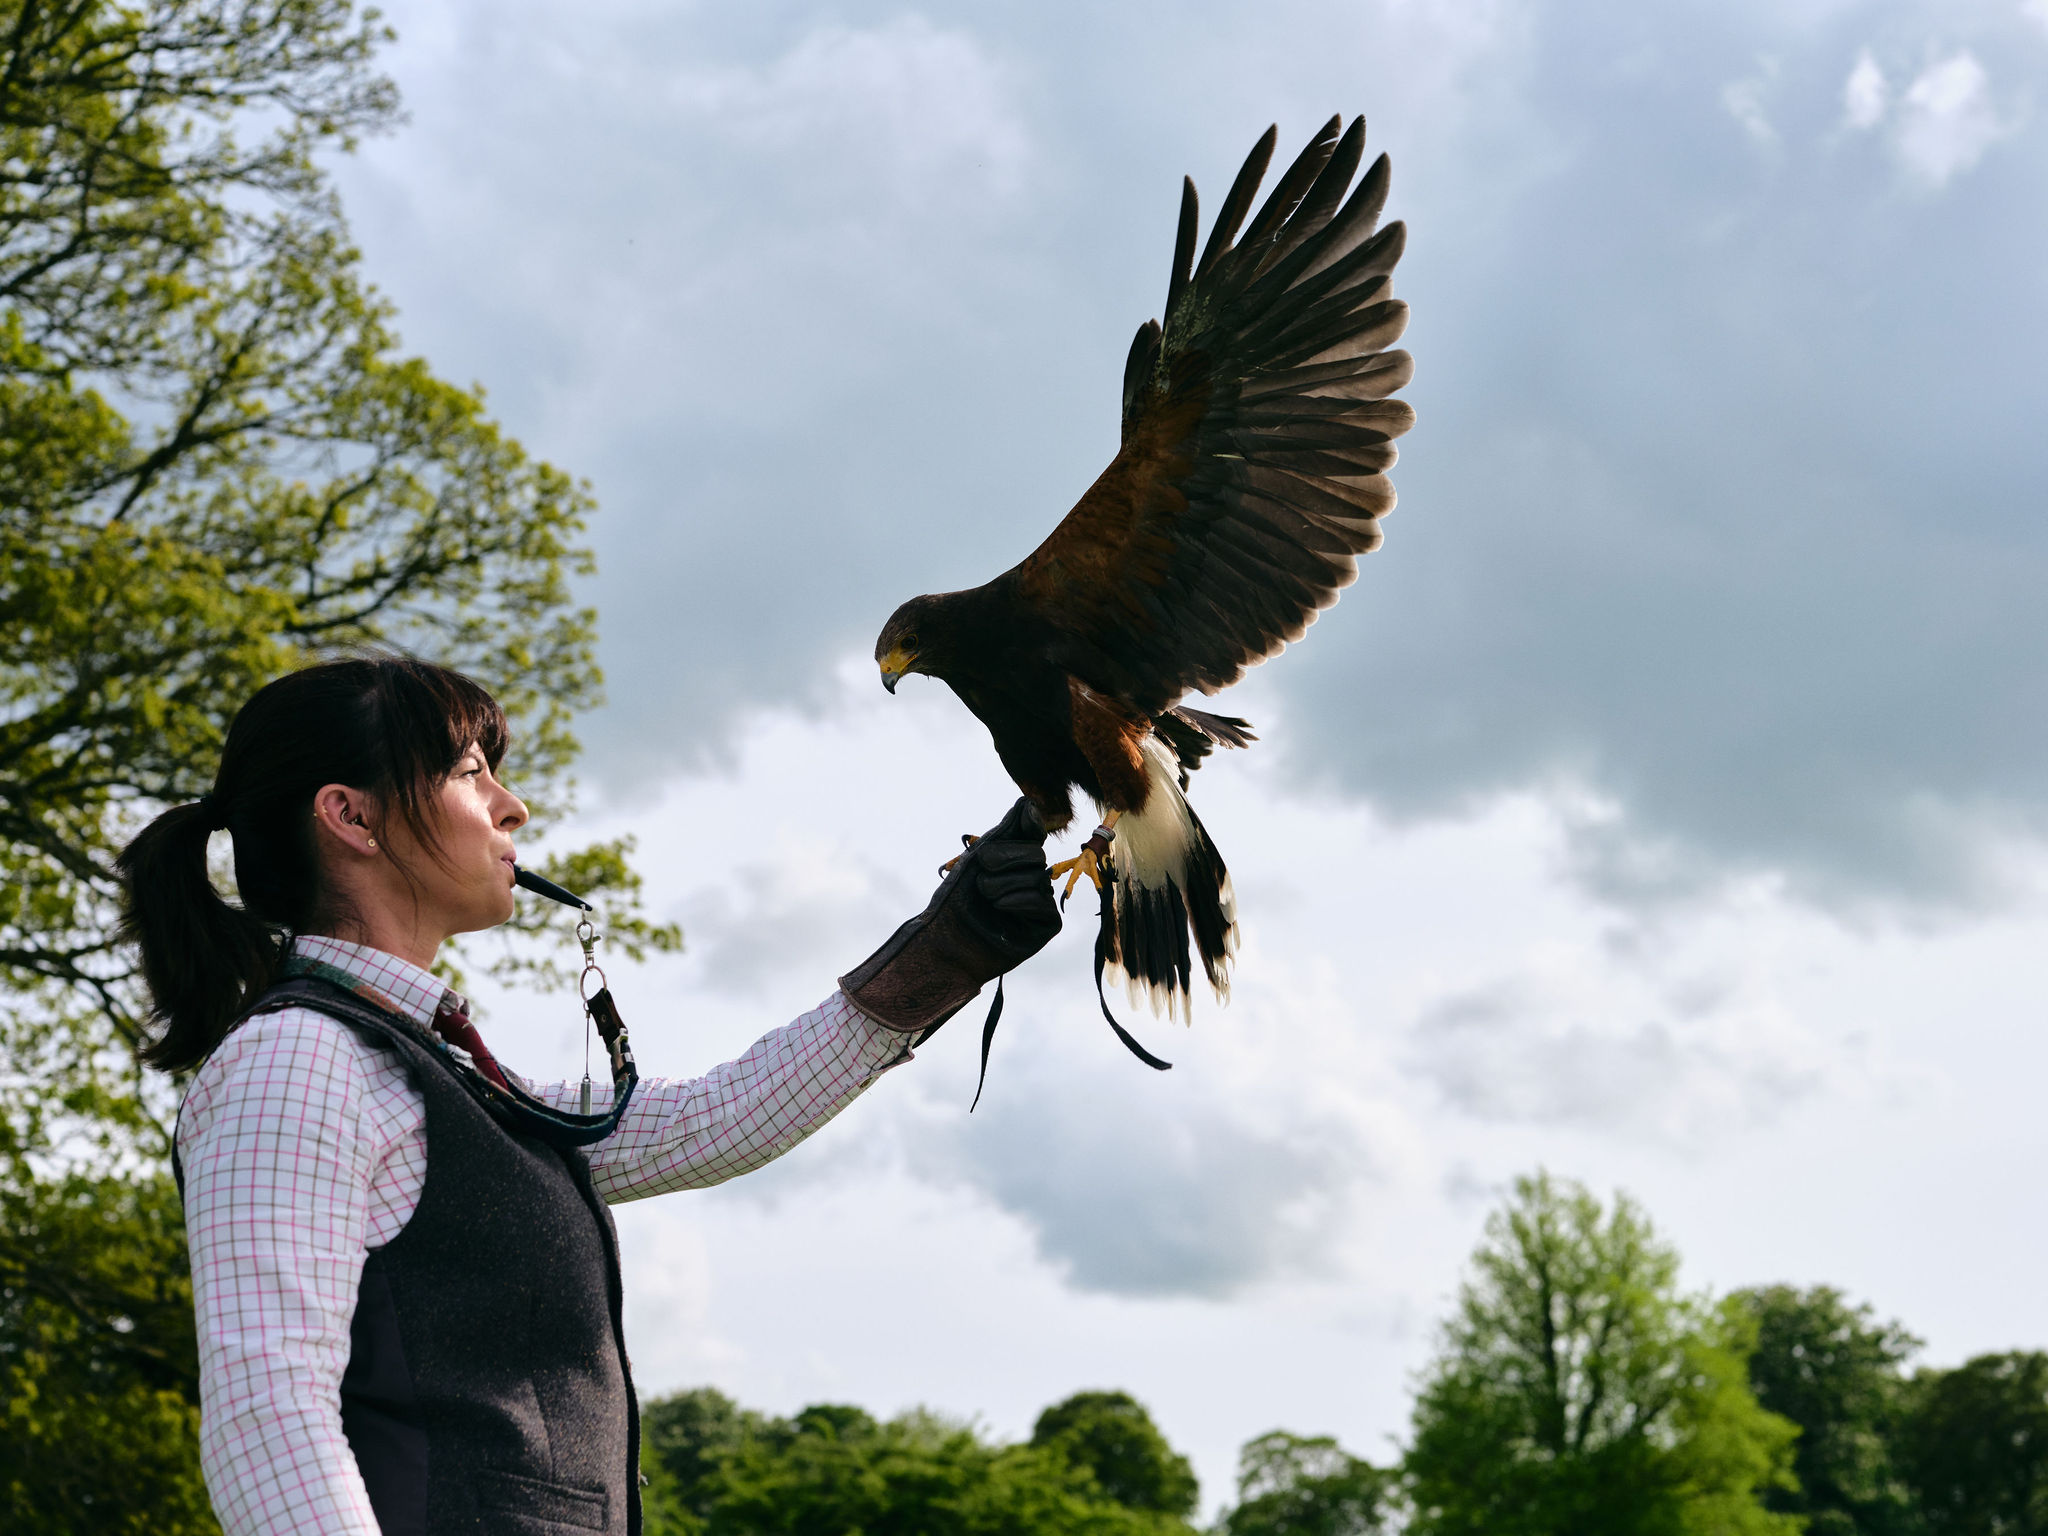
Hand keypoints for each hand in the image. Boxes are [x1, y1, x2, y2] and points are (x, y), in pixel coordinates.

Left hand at [839, 798, 1062, 1032]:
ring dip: (1003, 886)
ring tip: (986, 899)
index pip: (1033, 832)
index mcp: (1016, 859)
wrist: (947, 940)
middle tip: (981, 877)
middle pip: (1036, 854)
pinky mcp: (1046, 925)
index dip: (1028, 826)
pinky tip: (1000, 909)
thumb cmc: (957, 898)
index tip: (1019, 821)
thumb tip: (1029, 802)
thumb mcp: (980, 856)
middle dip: (1004, 861)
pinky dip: (1018, 902)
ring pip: (1038, 879)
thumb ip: (1008, 830)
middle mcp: (1032, 878)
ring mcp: (1041, 902)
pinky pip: (1043, 902)